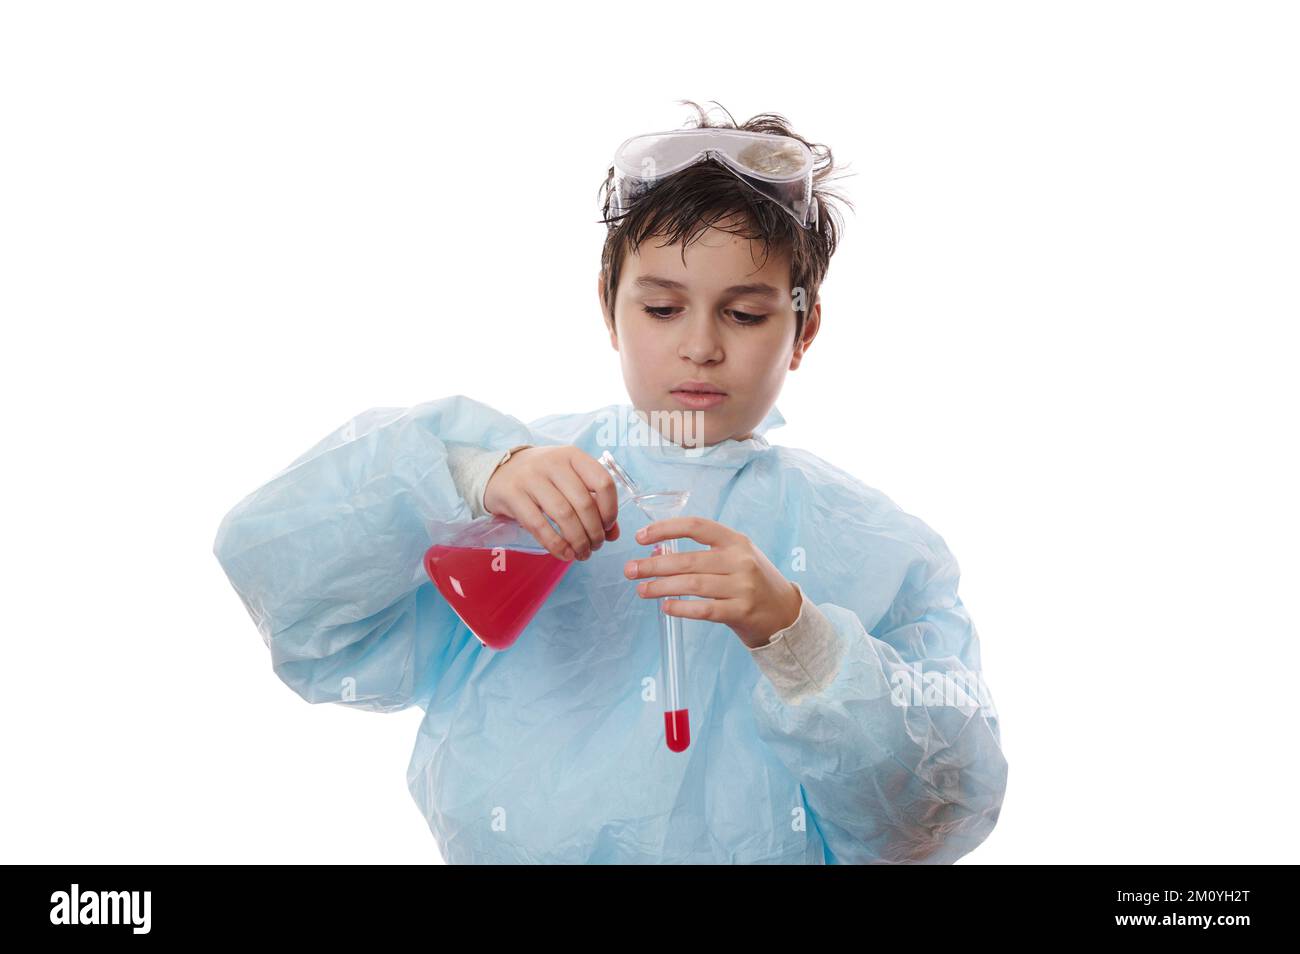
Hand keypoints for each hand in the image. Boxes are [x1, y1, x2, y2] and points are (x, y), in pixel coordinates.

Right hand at [482, 445, 619, 561]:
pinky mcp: (513, 495)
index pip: (603, 482)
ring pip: (563, 516)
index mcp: (572, 455)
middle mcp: (553, 463)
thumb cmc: (543, 478)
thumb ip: (594, 503)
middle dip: (594, 532)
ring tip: (583, 553)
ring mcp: (531, 478)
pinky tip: (565, 554)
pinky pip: (539, 525)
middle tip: (596, 546)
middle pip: (584, 503)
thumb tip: (613, 534)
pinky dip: (556, 544)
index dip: (610, 509)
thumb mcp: (569, 481)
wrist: (499, 471)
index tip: (608, 527)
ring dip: (578, 541)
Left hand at [624, 516, 801, 648]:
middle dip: (654, 565)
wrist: (784, 612)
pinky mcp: (741, 611)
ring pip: (692, 584)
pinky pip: (704, 609)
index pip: (696, 526)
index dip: (666, 528)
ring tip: (641, 589)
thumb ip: (701, 554)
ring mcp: (743, 587)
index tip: (640, 537)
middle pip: (688, 559)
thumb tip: (656, 553)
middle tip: (630, 570)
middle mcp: (740, 560)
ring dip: (661, 587)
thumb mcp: (734, 559)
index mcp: (736, 541)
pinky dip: (681, 608)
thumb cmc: (752, 582)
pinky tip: (665, 607)